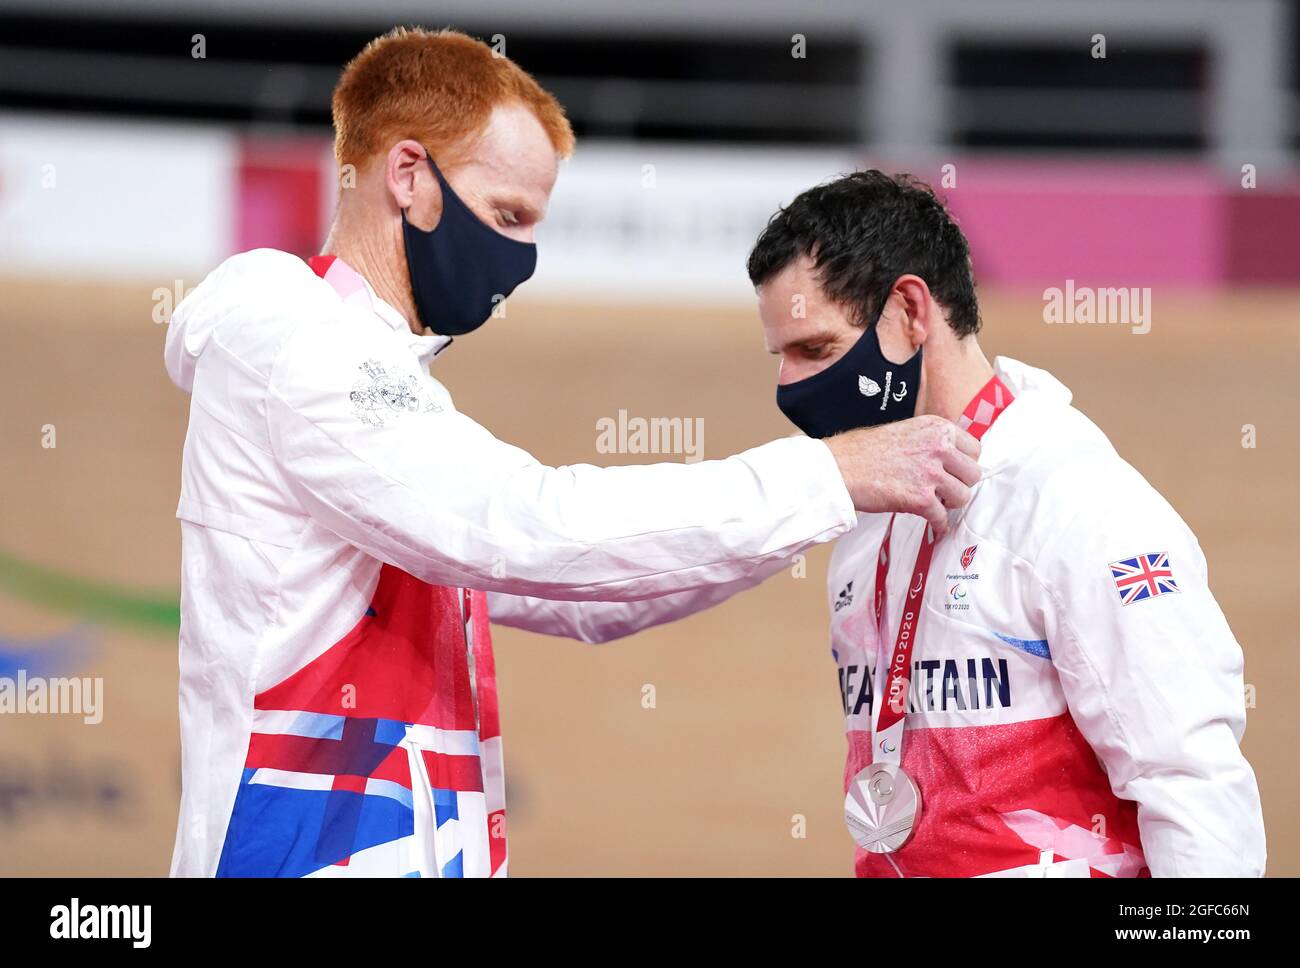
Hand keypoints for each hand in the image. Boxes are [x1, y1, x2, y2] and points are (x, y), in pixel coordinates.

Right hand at [823, 416, 981, 533]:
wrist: (839, 467)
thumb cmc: (864, 450)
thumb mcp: (905, 431)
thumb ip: (931, 441)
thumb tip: (951, 459)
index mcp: (937, 427)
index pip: (974, 449)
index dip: (964, 463)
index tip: (954, 471)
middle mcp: (939, 447)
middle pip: (973, 474)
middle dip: (960, 484)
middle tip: (944, 489)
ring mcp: (931, 473)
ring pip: (963, 496)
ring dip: (950, 504)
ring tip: (936, 503)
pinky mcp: (920, 499)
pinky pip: (943, 517)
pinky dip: (939, 524)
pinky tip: (933, 523)